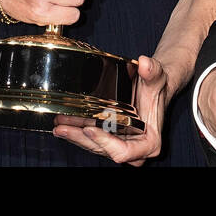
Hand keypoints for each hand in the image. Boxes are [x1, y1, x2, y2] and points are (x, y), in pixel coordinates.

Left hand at [53, 55, 167, 164]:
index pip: (123, 151)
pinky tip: (64, 124)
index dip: (104, 143)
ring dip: (74, 137)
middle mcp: (135, 148)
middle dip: (81, 139)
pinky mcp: (111, 139)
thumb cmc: (156, 86)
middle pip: (103, 150)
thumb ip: (152, 71)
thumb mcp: (156, 77)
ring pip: (94, 146)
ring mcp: (121, 145)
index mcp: (149, 142)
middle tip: (63, 127)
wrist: (153, 87)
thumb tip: (145, 63)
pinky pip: (92, 140)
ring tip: (59, 125)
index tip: (89, 129)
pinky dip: (77, 133)